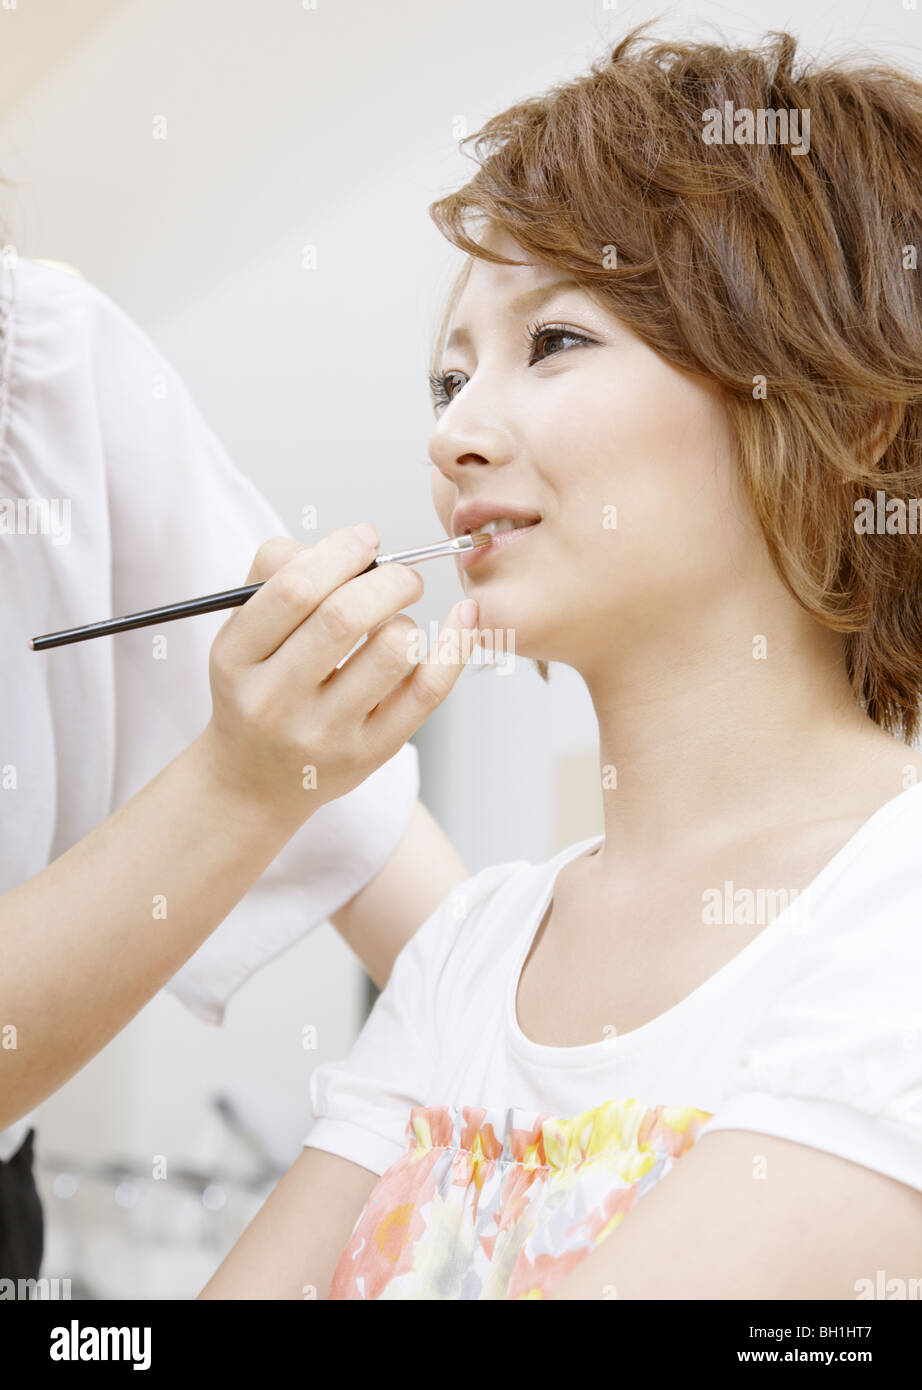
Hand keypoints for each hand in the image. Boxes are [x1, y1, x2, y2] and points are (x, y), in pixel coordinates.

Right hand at [193, 525, 477, 824]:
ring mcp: (324, 733)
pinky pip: (427, 692)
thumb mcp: (241, 633)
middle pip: (344, 617)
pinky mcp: (369, 754)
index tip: (366, 540)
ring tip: (397, 621)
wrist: (253, 781)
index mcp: (236, 658)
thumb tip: (354, 546)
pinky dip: (455, 645)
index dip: (340, 552)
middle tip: (401, 574)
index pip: (293, 589)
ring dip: (406, 618)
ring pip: (391, 651)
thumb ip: (277, 574)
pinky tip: (465, 617)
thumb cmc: (257, 689)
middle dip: (388, 579)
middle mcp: (274, 700)